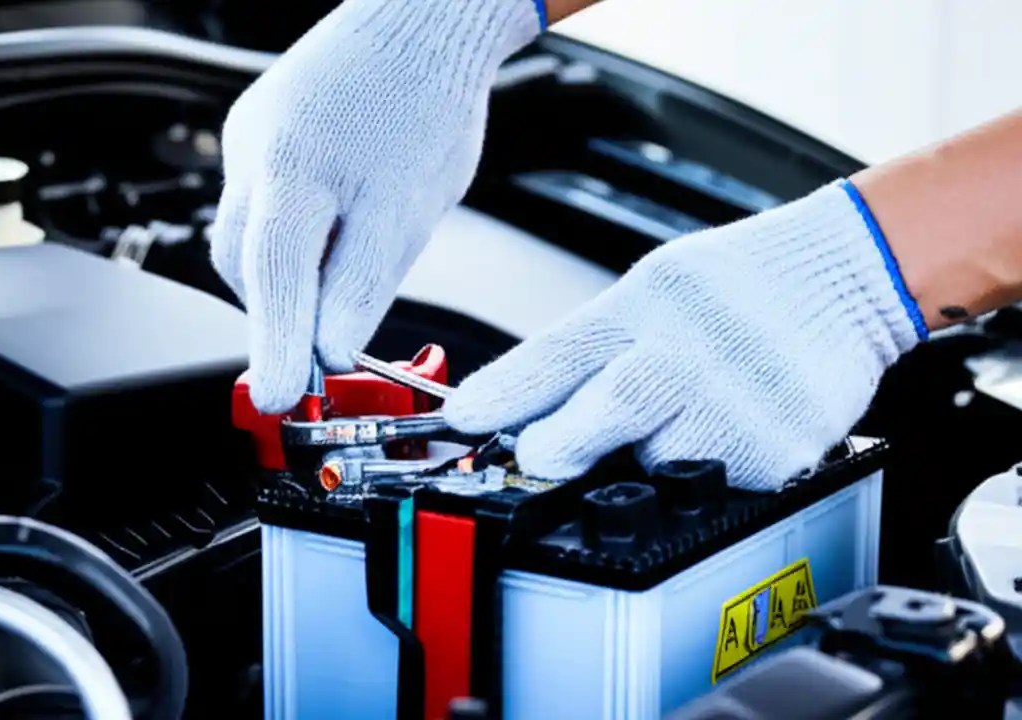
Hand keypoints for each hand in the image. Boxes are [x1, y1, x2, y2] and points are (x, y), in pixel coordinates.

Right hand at [210, 0, 540, 412]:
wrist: (422, 17)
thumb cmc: (429, 100)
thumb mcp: (410, 207)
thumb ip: (364, 281)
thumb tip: (332, 349)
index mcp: (297, 168)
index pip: (277, 278)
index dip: (275, 344)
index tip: (278, 397)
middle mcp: (257, 151)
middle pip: (248, 264)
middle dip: (280, 310)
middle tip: (319, 346)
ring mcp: (248, 138)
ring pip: (250, 238)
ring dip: (285, 273)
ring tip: (338, 269)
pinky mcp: (253, 133)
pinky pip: (257, 204)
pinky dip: (287, 235)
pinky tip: (325, 227)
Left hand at [443, 182, 922, 490]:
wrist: (851, 273)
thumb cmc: (739, 286)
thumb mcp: (651, 290)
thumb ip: (588, 349)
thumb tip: (516, 408)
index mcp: (645, 303)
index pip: (559, 354)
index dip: (504, 394)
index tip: (464, 422)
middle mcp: (691, 348)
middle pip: (607, 412)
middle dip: (561, 446)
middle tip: (542, 456)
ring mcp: (739, 400)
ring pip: (658, 463)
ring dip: (646, 458)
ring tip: (679, 415)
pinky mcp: (779, 448)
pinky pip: (716, 483)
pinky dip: (705, 468)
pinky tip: (726, 426)